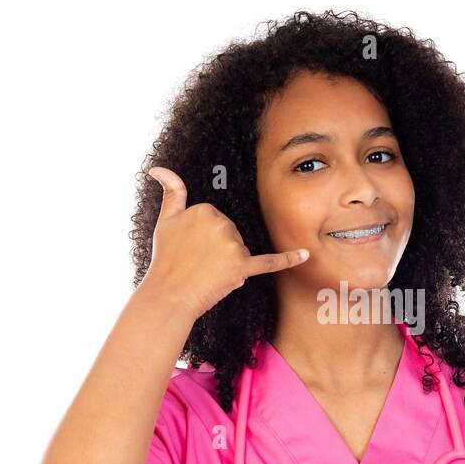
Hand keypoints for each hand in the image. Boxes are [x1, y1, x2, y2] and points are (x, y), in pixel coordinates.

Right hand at [138, 166, 308, 319]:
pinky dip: (288, 259)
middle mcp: (221, 223)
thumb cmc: (165, 260)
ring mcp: (232, 246)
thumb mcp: (164, 221)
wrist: (168, 296)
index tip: (190, 248)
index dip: (205, 238)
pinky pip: (269, 262)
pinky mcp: (242, 267)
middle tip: (197, 263)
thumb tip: (158, 168)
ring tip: (207, 272)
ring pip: (242, 250)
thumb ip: (171, 192)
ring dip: (229, 263)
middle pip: (232, 234)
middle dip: (219, 250)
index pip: (218, 221)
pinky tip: (306, 255)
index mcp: (205, 209)